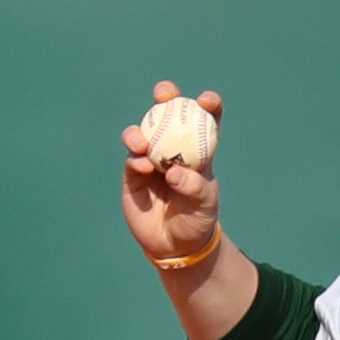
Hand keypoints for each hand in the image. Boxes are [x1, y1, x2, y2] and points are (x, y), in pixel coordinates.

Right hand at [121, 81, 222, 260]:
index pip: (206, 121)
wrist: (176, 245)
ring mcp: (151, 160)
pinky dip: (136, 159)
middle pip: (168, 115)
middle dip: (165, 98)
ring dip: (140, 132)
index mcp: (199, 151)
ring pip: (142, 134)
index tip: (206, 100)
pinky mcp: (133, 175)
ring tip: (143, 143)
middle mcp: (173, 149)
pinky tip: (143, 166)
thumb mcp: (205, 205)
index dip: (208, 105)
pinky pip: (132, 160)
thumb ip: (194, 187)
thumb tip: (174, 172)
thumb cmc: (198, 221)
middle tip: (164, 93)